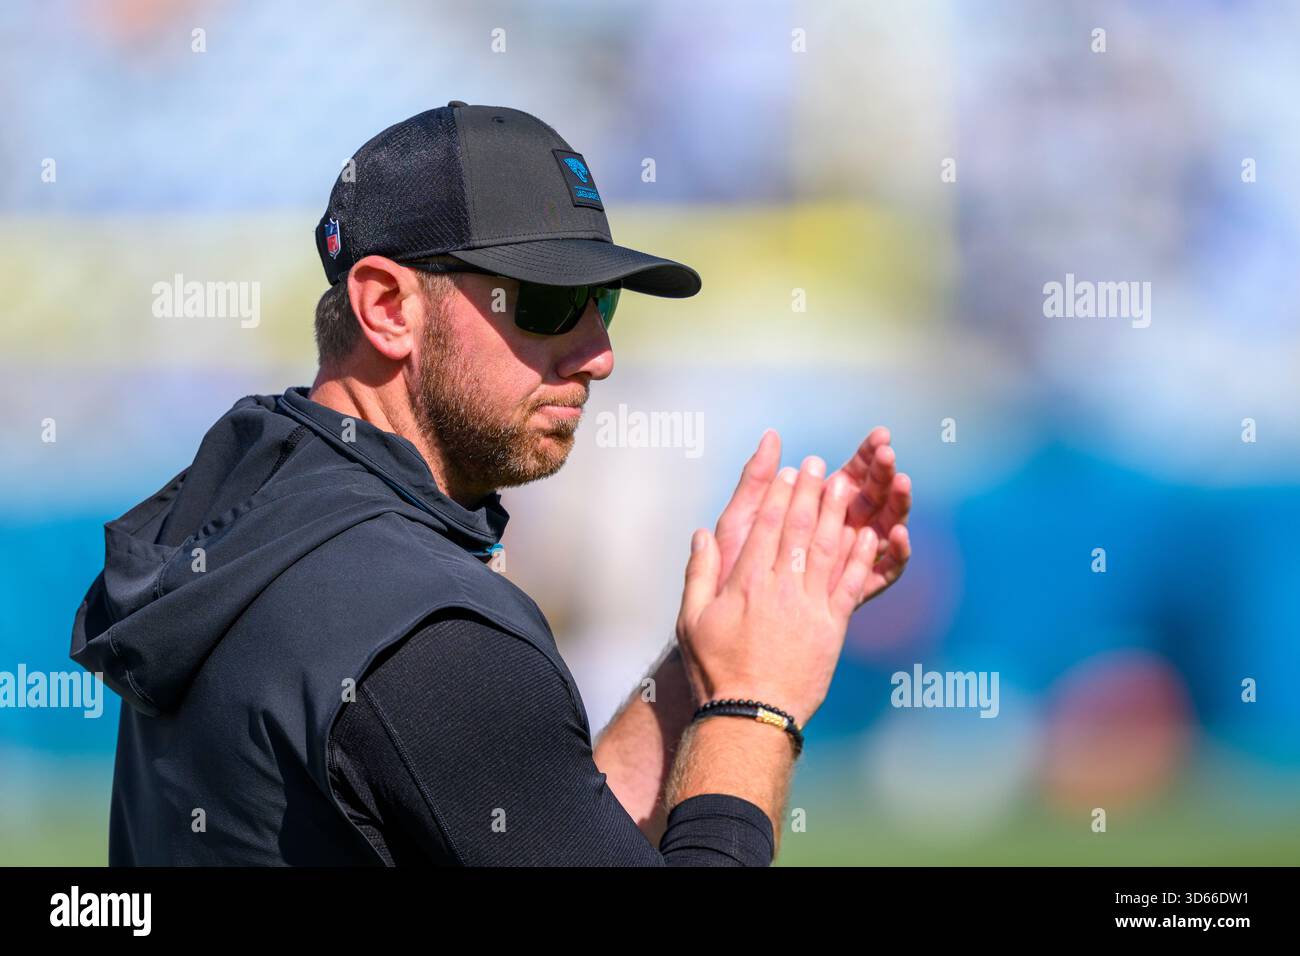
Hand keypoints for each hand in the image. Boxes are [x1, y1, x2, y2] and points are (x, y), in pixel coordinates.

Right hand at [676, 458, 879, 726]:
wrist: (750, 714)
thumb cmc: (715, 669)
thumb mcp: (692, 619)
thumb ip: (698, 573)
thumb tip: (700, 534)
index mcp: (746, 582)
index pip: (766, 527)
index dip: (778, 495)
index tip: (787, 470)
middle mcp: (780, 587)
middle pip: (798, 528)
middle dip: (809, 492)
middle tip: (818, 464)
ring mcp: (809, 606)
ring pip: (826, 549)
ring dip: (836, 514)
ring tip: (845, 485)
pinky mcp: (832, 627)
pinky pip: (848, 584)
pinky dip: (859, 558)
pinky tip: (868, 535)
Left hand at [712, 428, 911, 610]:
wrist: (732, 624)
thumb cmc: (732, 570)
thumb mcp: (740, 519)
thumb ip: (756, 480)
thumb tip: (770, 437)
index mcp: (815, 511)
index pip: (850, 476)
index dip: (867, 456)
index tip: (882, 435)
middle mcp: (837, 533)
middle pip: (872, 499)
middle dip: (884, 474)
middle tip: (892, 454)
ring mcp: (848, 562)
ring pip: (883, 529)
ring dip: (896, 506)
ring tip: (902, 484)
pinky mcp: (854, 592)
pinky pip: (883, 572)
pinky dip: (895, 553)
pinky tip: (899, 534)